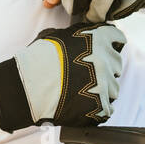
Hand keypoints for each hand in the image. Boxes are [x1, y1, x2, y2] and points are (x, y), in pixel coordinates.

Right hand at [0, 21, 125, 132]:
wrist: (26, 88)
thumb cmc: (37, 60)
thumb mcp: (57, 35)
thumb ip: (79, 34)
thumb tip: (86, 34)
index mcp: (99, 39)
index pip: (118, 39)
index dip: (109, 46)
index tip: (101, 52)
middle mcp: (107, 60)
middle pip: (116, 65)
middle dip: (104, 69)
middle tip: (84, 75)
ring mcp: (105, 84)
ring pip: (113, 89)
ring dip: (101, 90)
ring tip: (79, 92)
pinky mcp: (100, 106)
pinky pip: (108, 109)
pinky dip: (97, 109)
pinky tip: (81, 105)